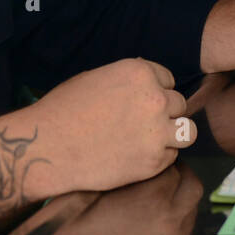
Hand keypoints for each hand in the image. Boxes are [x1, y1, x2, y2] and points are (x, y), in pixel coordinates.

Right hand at [0, 165, 202, 234]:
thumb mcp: (101, 179)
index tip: (152, 164)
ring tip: (149, 210)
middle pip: (192, 193)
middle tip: (159, 182)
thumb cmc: (70, 213)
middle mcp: (171, 227)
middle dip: (178, 183)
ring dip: (174, 210)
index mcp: (155, 198)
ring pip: (187, 220)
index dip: (163, 164)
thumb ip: (135, 169)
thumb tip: (157, 155)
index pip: (178, 169)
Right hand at [28, 58, 193, 195]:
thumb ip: (127, 81)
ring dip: (173, 134)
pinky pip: (171, 156)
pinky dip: (159, 157)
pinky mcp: (154, 161)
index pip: (168, 79)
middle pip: (178, 104)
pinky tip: (136, 156)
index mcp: (140, 73)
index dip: (155, 90)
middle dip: (163, 112)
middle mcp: (155, 99)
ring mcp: (158, 131)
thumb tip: (143, 85)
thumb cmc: (64, 110)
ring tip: (152, 140)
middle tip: (142, 124)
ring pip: (187, 131)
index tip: (140, 103)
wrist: (48, 147)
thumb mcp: (96, 78)